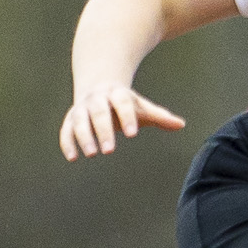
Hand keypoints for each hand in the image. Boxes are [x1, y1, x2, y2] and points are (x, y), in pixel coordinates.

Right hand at [60, 83, 185, 159]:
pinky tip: (73, 158)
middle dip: (104, 130)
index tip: (133, 134)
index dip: (127, 117)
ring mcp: (81, 108)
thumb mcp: (142, 108)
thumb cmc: (126, 104)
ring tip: (92, 153)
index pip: (122, 103)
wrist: (99, 90)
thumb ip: (159, 116)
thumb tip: (181, 124)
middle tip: (110, 150)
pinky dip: (67, 142)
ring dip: (84, 136)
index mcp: (117, 94)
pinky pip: (65, 130)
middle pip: (98, 112)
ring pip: (79, 120)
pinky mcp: (70, 119)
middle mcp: (97, 99)